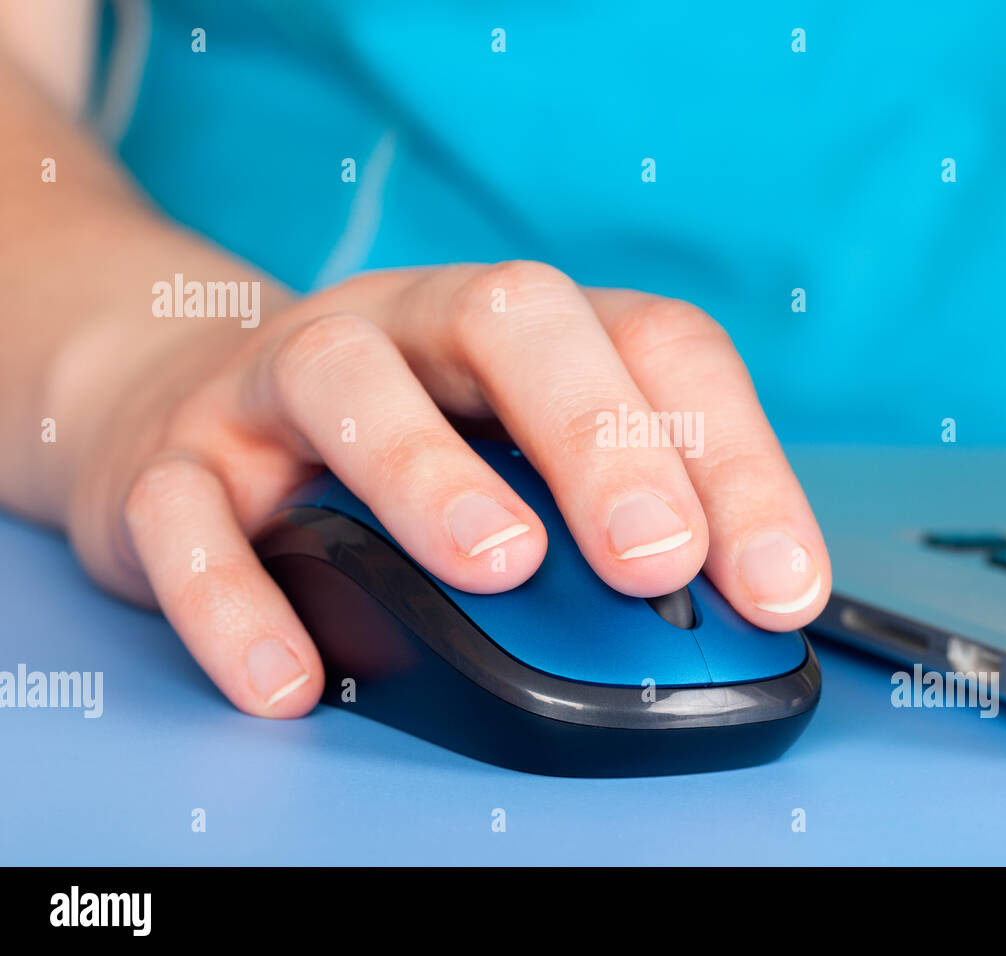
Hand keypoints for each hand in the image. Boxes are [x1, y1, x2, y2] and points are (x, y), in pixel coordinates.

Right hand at [65, 261, 831, 715]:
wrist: (185, 410)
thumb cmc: (397, 451)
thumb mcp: (520, 466)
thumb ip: (608, 527)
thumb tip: (721, 620)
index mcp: (525, 331)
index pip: (656, 348)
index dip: (732, 455)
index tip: (779, 584)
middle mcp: (411, 330)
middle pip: (513, 321)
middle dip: (599, 437)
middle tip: (657, 560)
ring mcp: (283, 382)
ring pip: (345, 380)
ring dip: (428, 475)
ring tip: (498, 568)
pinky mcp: (175, 459)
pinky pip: (187, 511)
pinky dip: (236, 593)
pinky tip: (295, 673)